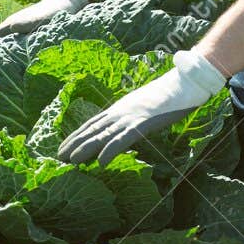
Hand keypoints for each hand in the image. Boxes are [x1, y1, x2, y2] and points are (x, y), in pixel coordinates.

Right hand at [0, 0, 88, 57]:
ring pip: (2, 50)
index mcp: (11, 26)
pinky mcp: (28, 41)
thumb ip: (28, 22)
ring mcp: (20, 36)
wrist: (66, 5)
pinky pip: (14, 53)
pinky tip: (6, 72)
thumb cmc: (53, 12)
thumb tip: (13, 26)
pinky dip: (7, 61)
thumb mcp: (41, 17)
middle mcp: (12, 31)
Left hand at [57, 46, 227, 164]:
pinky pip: (124, 139)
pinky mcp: (143, 122)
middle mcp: (121, 111)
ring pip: (103, 134)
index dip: (77, 134)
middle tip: (58, 157)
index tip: (64, 145)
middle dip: (75, 143)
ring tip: (71, 161)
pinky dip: (111, 150)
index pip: (94, 122)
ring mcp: (131, 116)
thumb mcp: (147, 106)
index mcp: (121, 107)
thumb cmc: (171, 95)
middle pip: (93, 128)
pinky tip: (101, 162)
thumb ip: (135, 117)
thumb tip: (128, 129)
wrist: (185, 82)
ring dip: (86, 148)